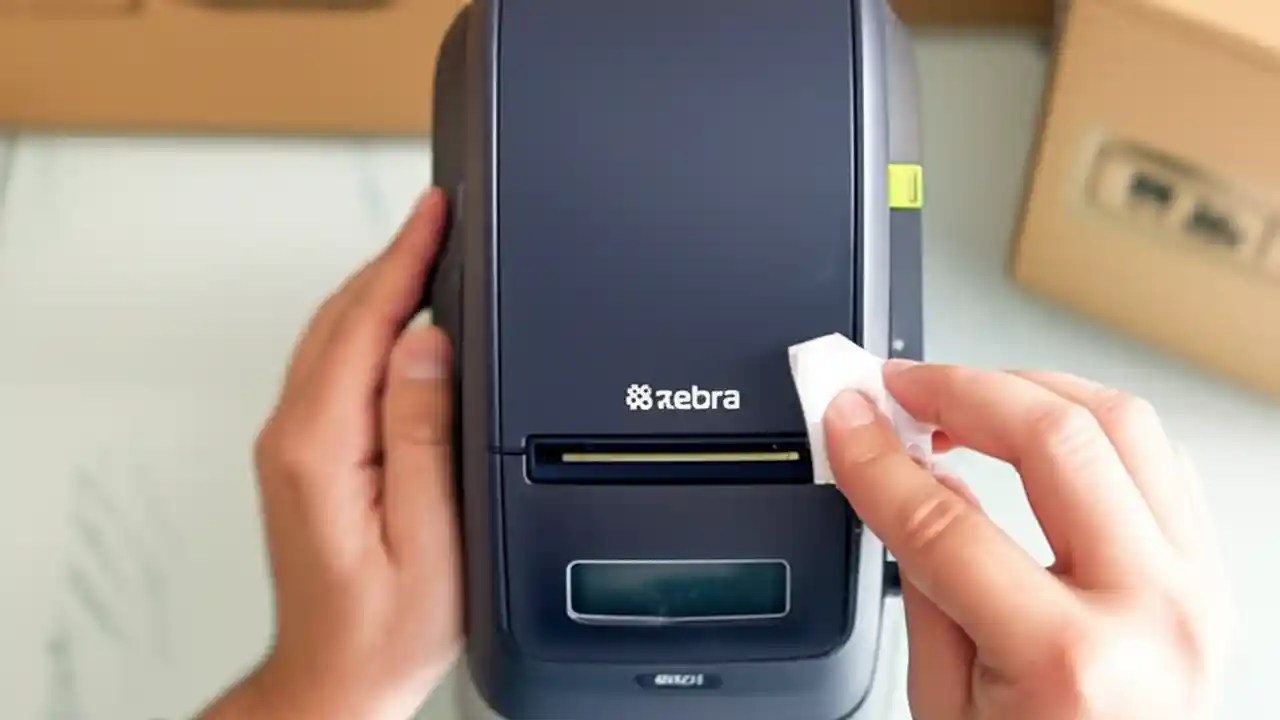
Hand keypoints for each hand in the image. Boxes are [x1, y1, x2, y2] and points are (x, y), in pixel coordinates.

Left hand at [199, 188, 462, 719]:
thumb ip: (425, 436)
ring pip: (333, 336)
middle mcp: (294, 438)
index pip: (363, 324)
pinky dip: (368, 324)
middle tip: (440, 215)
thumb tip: (427, 346)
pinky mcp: (304, 454)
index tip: (435, 211)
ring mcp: (292, 445)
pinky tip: (398, 319)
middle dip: (392, 257)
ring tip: (427, 250)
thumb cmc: (386, 629)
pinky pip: (333, 364)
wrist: (336, 678)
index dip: (403, 258)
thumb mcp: (432, 538)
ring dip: (379, 286)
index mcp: (322, 451)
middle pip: (340, 317)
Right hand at [823, 362, 1227, 719]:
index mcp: (1067, 662)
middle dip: (963, 389)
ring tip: (967, 396)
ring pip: (1124, 423)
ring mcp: (1193, 589)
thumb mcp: (946, 705)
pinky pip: (1157, 459)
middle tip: (903, 386)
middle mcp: (1148, 613)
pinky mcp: (1207, 577)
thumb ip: (927, 581)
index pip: (947, 521)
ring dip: (1032, 390)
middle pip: (1056, 437)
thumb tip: (909, 475)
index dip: (879, 457)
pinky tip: (1038, 433)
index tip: (846, 418)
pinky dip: (1091, 427)